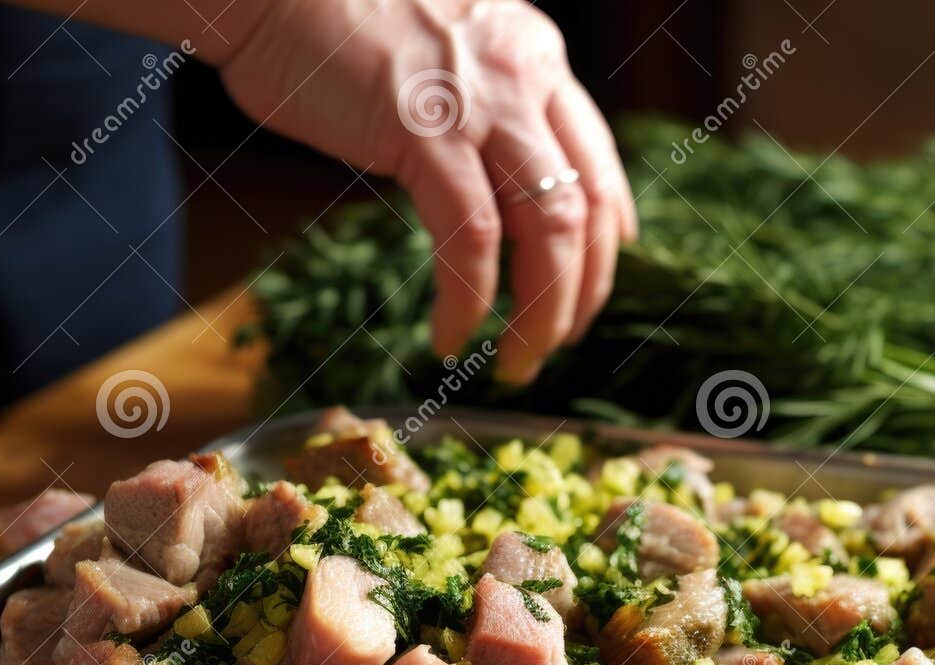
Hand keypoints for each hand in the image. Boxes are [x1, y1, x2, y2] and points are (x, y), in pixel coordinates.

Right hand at [221, 0, 636, 382]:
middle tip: (557, 343)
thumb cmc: (325, 14)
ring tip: (519, 361)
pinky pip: (472, 239)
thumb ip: (471, 100)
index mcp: (532, 54)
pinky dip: (468, 301)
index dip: (608, 227)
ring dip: (543, 313)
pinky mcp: (425, 133)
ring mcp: (480, 103)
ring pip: (548, 231)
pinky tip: (452, 337)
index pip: (597, 156)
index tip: (601, 272)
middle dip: (583, 292)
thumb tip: (473, 166)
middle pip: (586, 206)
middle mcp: (524, 75)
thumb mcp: (434, 48)